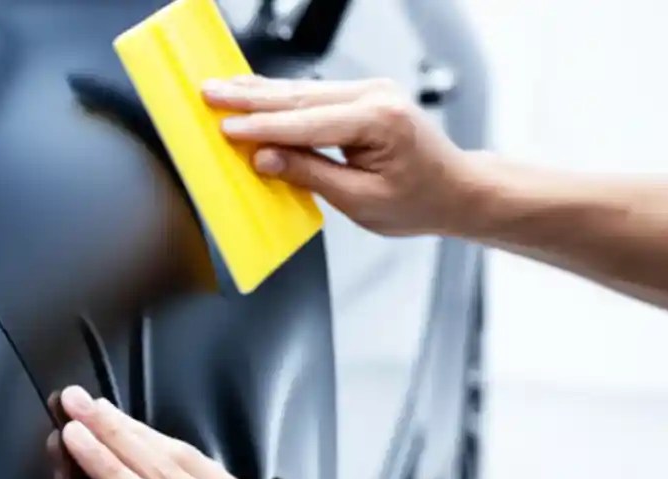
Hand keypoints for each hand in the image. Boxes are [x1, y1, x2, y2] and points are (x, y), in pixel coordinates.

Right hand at [203, 75, 486, 237]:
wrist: (457, 190)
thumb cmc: (419, 201)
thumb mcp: (360, 200)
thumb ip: (310, 174)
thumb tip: (266, 159)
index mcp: (377, 121)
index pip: (304, 122)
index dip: (260, 127)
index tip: (225, 128)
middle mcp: (374, 96)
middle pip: (298, 96)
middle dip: (249, 97)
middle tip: (209, 93)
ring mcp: (370, 91)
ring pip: (302, 90)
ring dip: (259, 92)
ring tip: (222, 89)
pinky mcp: (364, 96)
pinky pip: (314, 94)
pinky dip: (281, 96)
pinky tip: (255, 92)